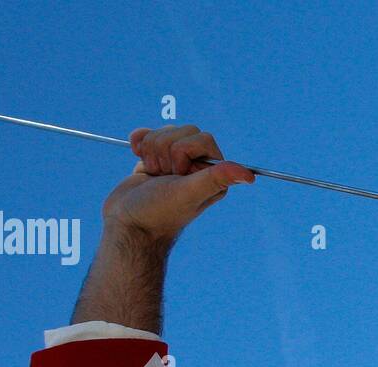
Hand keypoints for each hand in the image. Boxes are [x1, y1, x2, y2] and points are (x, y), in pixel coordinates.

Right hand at [102, 125, 254, 243]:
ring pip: (164, 133)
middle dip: (165, 152)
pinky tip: (139, 160)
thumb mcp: (189, 194)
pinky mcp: (155, 159)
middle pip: (182, 131)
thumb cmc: (158, 212)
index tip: (177, 174)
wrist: (127, 224)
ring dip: (151, 152)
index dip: (183, 151)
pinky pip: (149, 135)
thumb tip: (250, 176)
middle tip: (163, 177)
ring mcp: (175, 163)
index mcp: (214, 176)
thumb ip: (215, 179)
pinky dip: (140, 144)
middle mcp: (198, 168)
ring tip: (152, 176)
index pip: (201, 138)